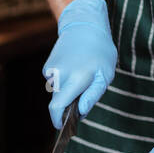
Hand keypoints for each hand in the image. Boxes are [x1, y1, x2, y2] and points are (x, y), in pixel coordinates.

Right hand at [42, 0, 116, 128]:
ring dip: (67, 90)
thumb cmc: (100, 51)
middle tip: (82, 98)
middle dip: (67, 106)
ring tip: (82, 74)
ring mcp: (51, 70)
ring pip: (58, 92)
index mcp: (76, 78)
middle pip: (58, 102)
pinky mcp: (47, 66)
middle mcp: (60, 75)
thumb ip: (93, 95)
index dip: (57, 121)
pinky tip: (73, 67)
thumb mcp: (105, 74)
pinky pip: (54, 82)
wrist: (84, 25)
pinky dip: (63, 81)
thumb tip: (80, 112)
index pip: (57, 107)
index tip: (61, 127)